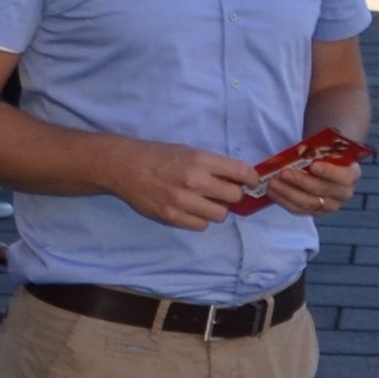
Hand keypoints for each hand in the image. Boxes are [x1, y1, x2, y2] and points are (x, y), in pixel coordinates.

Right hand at [111, 139, 264, 230]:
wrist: (126, 168)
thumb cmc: (159, 157)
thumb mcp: (189, 152)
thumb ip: (213, 165)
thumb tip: (238, 180)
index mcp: (200, 160)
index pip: (240, 172)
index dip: (251, 178)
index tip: (252, 182)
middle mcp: (194, 181)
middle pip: (234, 196)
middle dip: (232, 195)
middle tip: (222, 192)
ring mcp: (183, 201)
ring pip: (220, 215)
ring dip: (216, 209)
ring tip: (204, 201)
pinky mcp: (172, 217)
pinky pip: (201, 225)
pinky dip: (200, 219)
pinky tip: (191, 209)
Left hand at [260, 139, 363, 216]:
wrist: (323, 165)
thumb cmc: (323, 154)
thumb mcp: (325, 148)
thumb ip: (318, 150)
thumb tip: (300, 151)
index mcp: (351, 174)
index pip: (344, 177)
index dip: (329, 172)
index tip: (313, 164)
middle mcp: (343, 193)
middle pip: (322, 190)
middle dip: (300, 181)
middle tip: (283, 172)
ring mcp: (330, 206)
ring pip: (308, 203)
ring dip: (288, 192)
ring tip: (273, 183)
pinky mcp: (315, 212)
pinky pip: (298, 210)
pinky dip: (284, 201)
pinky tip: (272, 192)